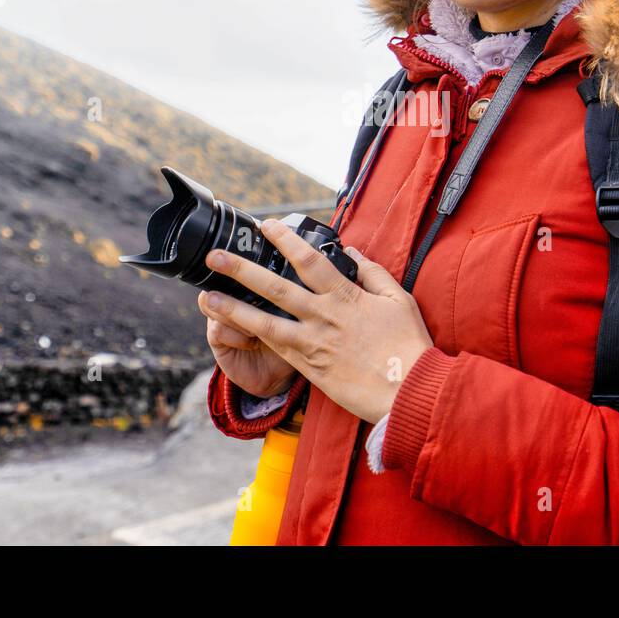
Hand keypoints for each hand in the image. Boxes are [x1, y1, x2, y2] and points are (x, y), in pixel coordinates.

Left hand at [197, 218, 433, 424]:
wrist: (409, 390)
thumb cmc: (408, 345)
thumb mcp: (398, 299)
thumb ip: (373, 273)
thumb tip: (352, 254)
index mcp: (345, 297)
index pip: (308, 260)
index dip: (285, 240)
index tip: (266, 226)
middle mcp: (323, 317)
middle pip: (275, 288)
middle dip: (242, 270)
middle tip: (216, 257)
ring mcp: (313, 344)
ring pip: (265, 322)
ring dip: (234, 308)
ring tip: (209, 297)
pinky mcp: (310, 368)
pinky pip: (276, 348)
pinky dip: (254, 337)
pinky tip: (235, 329)